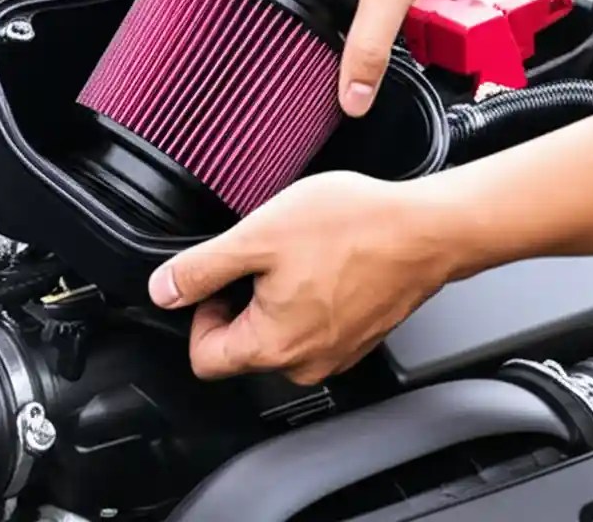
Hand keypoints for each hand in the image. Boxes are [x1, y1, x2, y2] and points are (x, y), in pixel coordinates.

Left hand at [147, 172, 459, 383]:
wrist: (428, 228)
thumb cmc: (353, 229)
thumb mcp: (256, 236)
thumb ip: (200, 269)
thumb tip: (163, 290)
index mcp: (272, 348)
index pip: (203, 358)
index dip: (200, 313)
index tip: (220, 278)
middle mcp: (304, 364)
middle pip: (241, 347)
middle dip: (240, 303)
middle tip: (263, 257)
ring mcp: (336, 355)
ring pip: (279, 335)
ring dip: (275, 298)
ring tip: (298, 256)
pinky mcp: (359, 339)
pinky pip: (313, 327)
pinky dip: (309, 298)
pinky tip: (325, 262)